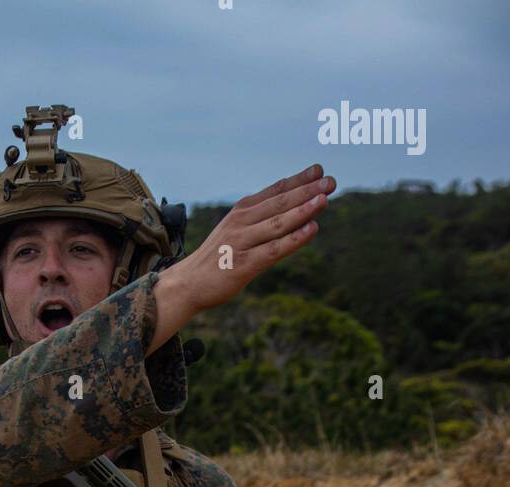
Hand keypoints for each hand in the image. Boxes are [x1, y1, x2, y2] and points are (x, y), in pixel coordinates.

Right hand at [149, 164, 335, 352]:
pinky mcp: (244, 265)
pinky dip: (294, 239)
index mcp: (241, 211)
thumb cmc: (215, 258)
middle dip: (307, 191)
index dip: (298, 180)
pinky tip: (312, 229)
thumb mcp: (234, 231)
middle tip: (331, 182)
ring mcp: (242, 243)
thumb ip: (258, 220)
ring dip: (303, 210)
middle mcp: (241, 223)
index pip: (274, 191)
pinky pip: (274, 250)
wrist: (187, 284)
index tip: (319, 171)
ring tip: (325, 200)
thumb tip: (289, 209)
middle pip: (279, 203)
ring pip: (278, 223)